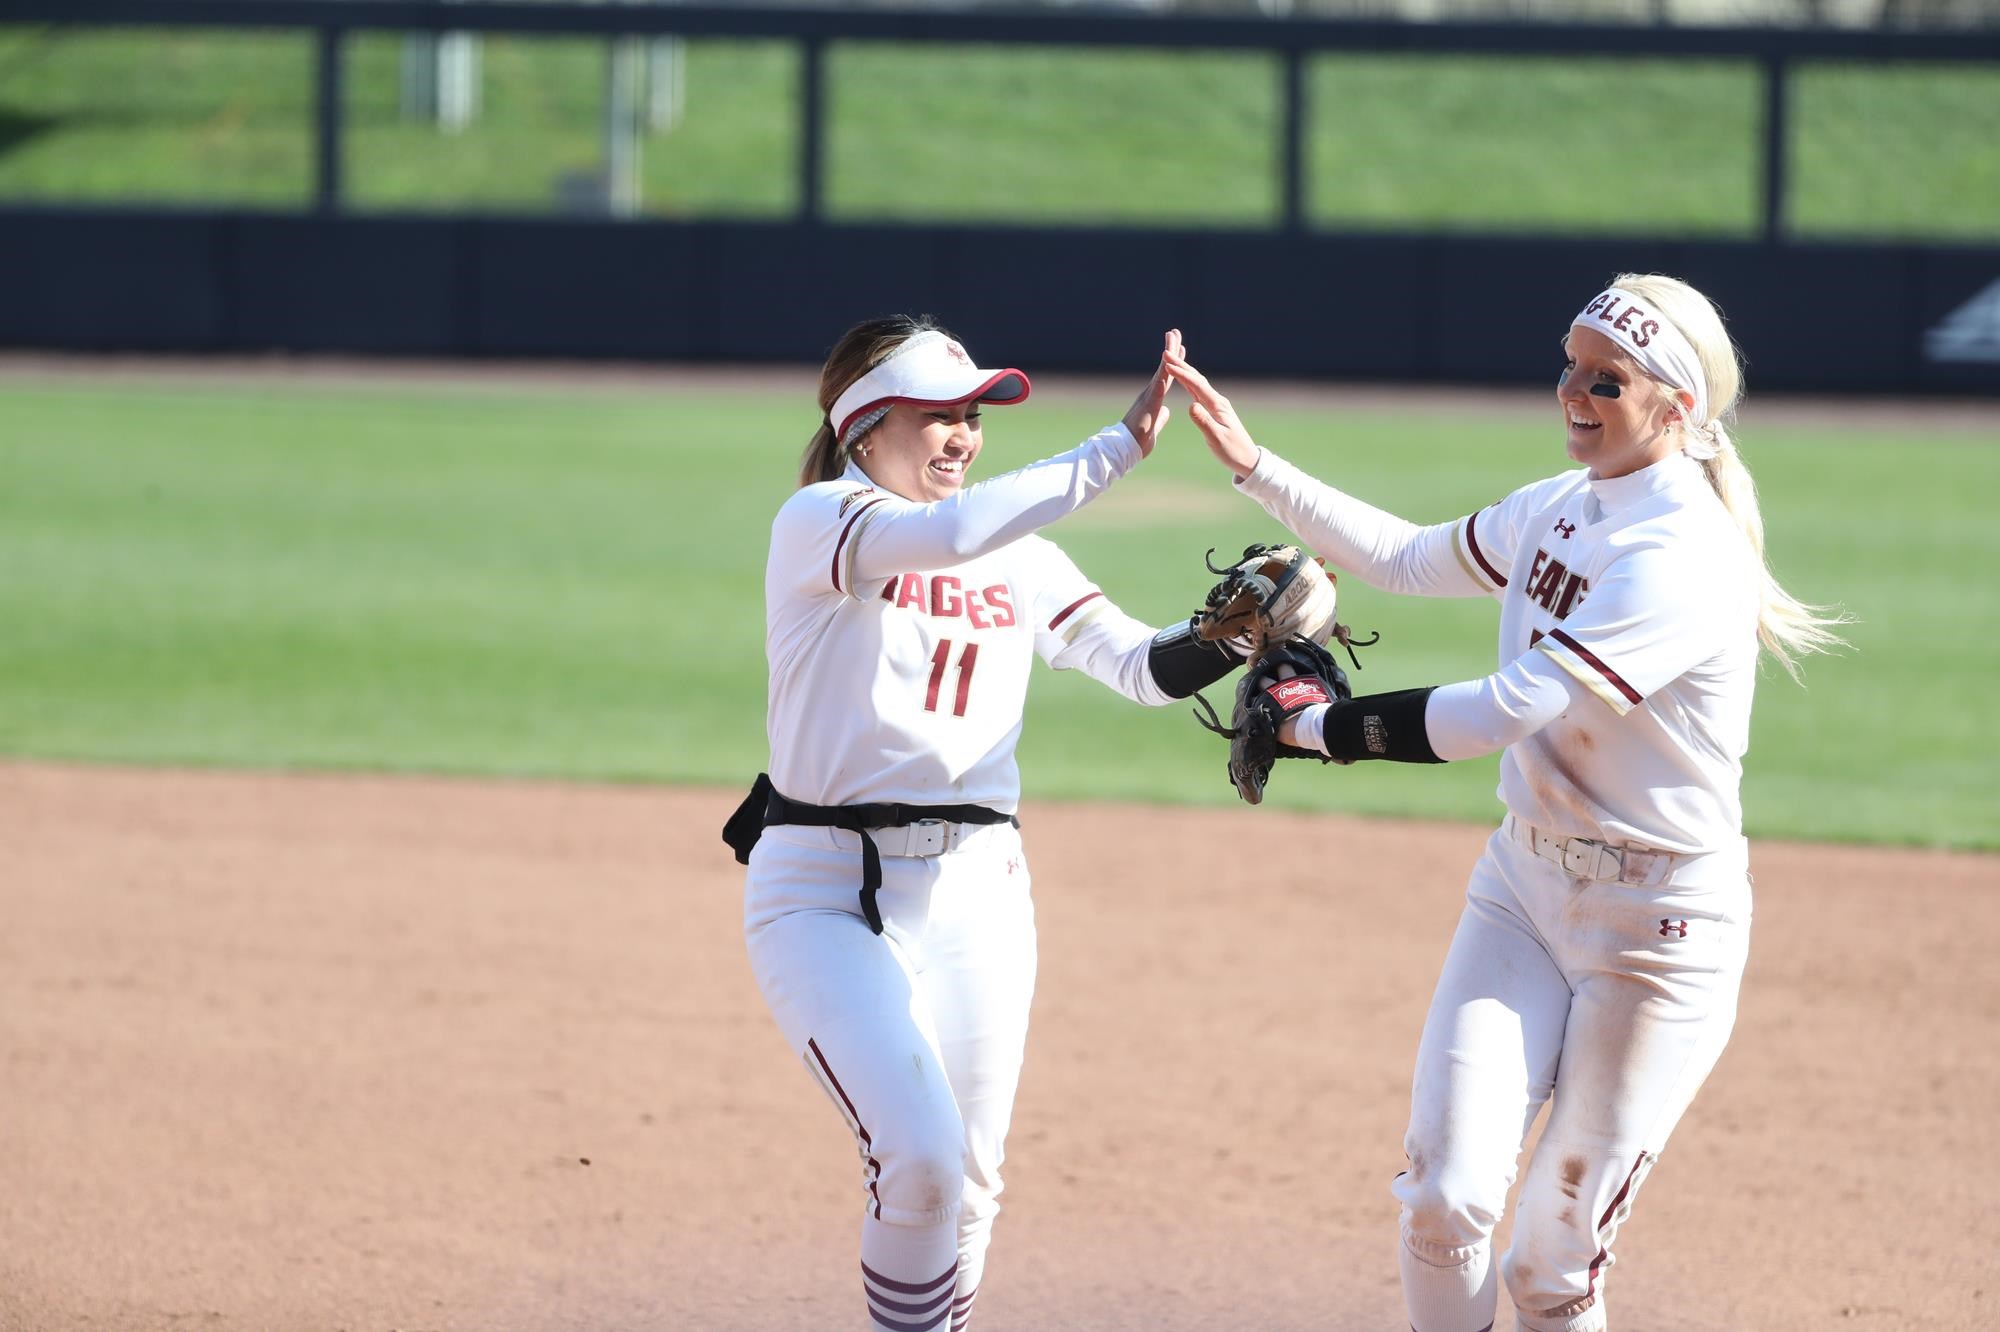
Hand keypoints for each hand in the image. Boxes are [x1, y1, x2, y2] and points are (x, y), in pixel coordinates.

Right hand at [1121, 328, 1180, 457]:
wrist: (1123, 449)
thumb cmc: (1137, 441)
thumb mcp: (1154, 427)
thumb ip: (1160, 418)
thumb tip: (1166, 411)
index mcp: (1154, 398)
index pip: (1168, 377)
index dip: (1175, 363)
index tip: (1180, 348)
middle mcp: (1151, 393)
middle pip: (1165, 367)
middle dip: (1171, 349)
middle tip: (1175, 332)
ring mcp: (1149, 396)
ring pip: (1162, 370)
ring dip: (1168, 353)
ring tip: (1173, 336)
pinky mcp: (1149, 403)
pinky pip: (1158, 385)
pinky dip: (1164, 373)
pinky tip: (1168, 361)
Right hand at [1162, 350, 1258, 479]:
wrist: (1247, 459)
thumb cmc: (1232, 451)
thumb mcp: (1216, 438)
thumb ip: (1203, 421)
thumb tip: (1191, 405)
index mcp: (1217, 405)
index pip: (1196, 385)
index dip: (1182, 373)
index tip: (1167, 364)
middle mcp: (1217, 401)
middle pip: (1197, 379)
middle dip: (1181, 366)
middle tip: (1166, 353)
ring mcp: (1216, 405)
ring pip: (1197, 384)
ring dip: (1184, 372)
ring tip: (1171, 362)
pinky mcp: (1214, 411)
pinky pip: (1198, 393)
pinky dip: (1189, 383)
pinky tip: (1183, 380)